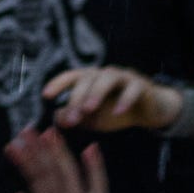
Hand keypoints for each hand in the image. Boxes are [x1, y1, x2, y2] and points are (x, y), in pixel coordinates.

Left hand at [3, 125, 125, 192]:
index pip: (36, 182)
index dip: (25, 163)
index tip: (12, 144)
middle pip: (49, 173)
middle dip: (37, 152)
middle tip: (25, 130)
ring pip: (69, 175)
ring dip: (59, 155)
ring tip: (50, 134)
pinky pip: (98, 187)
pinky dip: (95, 169)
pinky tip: (91, 149)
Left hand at [41, 66, 178, 135]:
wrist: (147, 111)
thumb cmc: (114, 111)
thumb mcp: (91, 118)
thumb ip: (75, 117)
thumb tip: (56, 117)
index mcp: (89, 79)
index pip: (71, 77)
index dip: (58, 83)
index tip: (46, 95)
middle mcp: (104, 74)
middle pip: (87, 79)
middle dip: (76, 98)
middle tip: (71, 119)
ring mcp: (123, 77)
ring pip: (108, 78)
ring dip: (96, 93)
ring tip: (89, 109)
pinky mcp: (141, 85)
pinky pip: (133, 89)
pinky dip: (125, 100)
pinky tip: (118, 112)